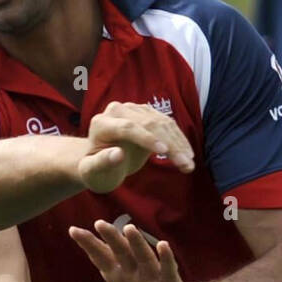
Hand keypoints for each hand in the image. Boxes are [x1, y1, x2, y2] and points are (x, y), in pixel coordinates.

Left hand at [43, 219, 203, 281]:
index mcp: (118, 275)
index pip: (101, 257)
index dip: (89, 245)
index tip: (73, 230)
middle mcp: (135, 272)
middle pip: (121, 253)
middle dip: (111, 239)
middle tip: (99, 224)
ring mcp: (154, 278)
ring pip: (144, 258)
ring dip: (137, 245)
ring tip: (129, 229)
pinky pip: (168, 272)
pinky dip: (166, 261)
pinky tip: (162, 246)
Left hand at [78, 102, 194, 193]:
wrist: (101, 161)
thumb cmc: (95, 170)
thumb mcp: (93, 172)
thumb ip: (101, 163)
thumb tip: (117, 155)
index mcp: (101, 124)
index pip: (127, 127)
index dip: (146, 138)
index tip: (163, 151)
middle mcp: (117, 111)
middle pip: (148, 124)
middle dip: (170, 145)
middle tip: (185, 164)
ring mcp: (133, 110)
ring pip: (162, 123)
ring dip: (179, 143)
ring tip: (189, 164)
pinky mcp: (147, 114)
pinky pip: (167, 124)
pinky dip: (179, 140)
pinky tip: (188, 155)